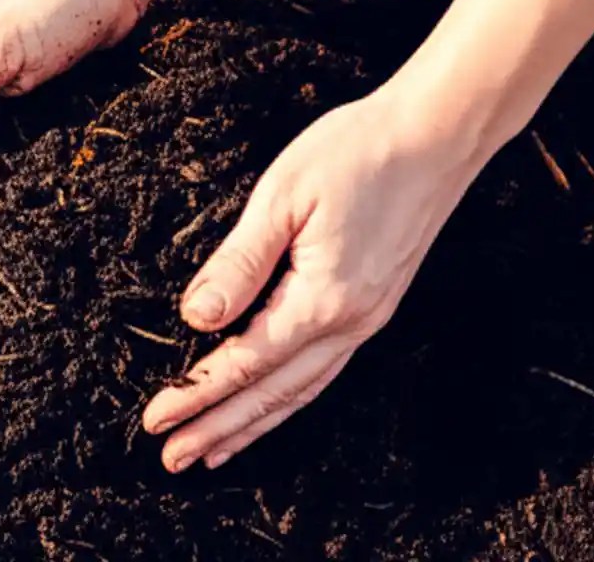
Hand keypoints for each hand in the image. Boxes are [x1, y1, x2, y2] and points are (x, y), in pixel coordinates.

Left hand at [142, 84, 489, 471]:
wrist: (438, 134)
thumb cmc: (357, 152)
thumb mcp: (282, 197)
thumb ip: (239, 263)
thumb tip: (198, 318)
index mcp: (322, 299)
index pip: (243, 363)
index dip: (196, 395)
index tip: (155, 421)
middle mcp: (351, 323)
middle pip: (272, 394)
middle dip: (218, 430)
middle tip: (173, 459)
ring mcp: (368, 319)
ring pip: (301, 392)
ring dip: (253, 426)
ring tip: (213, 453)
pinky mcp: (375, 306)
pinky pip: (325, 371)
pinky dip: (291, 399)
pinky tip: (272, 408)